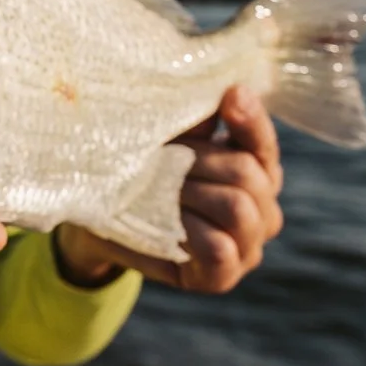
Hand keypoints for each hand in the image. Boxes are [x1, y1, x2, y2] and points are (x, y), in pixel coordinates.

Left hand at [54, 85, 284, 293]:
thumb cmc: (143, 172)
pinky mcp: (224, 277)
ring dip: (191, 193)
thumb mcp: (169, 139)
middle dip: (200, 161)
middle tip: (161, 159)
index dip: (250, 119)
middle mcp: (263, 207)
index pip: (262, 141)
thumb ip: (200, 120)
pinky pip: (219, 248)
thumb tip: (224, 88)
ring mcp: (249, 246)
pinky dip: (190, 230)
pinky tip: (168, 221)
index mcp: (256, 169)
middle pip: (247, 172)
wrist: (102, 222)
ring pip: (237, 208)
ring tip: (159, 188)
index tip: (231, 95)